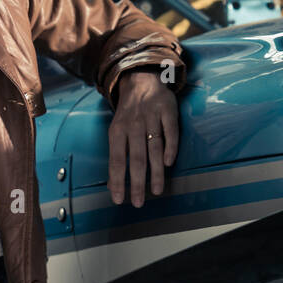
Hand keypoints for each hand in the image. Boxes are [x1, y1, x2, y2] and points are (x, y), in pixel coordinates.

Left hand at [108, 69, 179, 207]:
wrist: (141, 80)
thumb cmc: (129, 113)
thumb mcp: (117, 130)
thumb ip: (117, 156)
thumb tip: (112, 185)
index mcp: (117, 131)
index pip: (115, 160)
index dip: (117, 180)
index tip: (119, 200)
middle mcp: (133, 125)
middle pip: (135, 157)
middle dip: (137, 182)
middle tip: (138, 202)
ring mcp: (151, 117)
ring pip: (153, 148)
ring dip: (155, 171)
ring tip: (157, 190)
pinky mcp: (168, 111)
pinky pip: (170, 131)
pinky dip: (170, 147)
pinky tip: (169, 163)